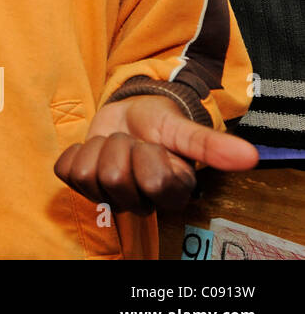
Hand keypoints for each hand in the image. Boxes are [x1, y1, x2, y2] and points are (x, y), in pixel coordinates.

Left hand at [54, 94, 259, 215]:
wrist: (129, 111)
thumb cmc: (159, 122)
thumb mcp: (184, 128)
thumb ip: (210, 145)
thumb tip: (250, 157)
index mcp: (169, 193)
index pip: (151, 182)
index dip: (147, 154)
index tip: (154, 144)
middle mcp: (138, 202)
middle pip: (114, 179)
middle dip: (120, 147)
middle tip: (131, 142)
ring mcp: (106, 196)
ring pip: (87, 174)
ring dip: (98, 147)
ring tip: (114, 143)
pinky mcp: (79, 183)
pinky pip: (65, 169)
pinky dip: (76, 150)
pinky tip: (93, 148)